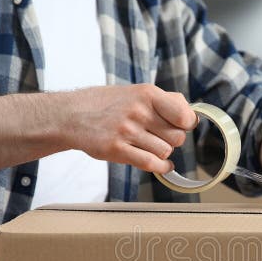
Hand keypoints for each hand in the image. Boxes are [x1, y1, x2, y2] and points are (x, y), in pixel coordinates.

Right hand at [58, 84, 196, 173]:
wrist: (71, 115)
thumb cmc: (107, 104)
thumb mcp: (135, 92)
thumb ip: (164, 100)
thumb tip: (190, 112)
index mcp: (147, 94)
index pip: (184, 115)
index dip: (187, 124)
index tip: (181, 127)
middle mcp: (138, 111)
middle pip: (177, 137)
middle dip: (172, 140)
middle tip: (160, 138)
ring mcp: (127, 131)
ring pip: (165, 151)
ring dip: (162, 153)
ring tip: (150, 147)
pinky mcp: (117, 149)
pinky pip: (151, 164)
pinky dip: (162, 168)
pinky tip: (162, 166)